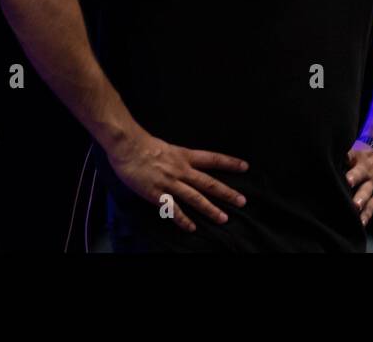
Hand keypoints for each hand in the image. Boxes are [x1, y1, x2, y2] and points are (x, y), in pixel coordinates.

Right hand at [104, 129, 249, 232]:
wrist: (127, 146)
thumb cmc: (143, 144)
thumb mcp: (168, 147)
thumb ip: (177, 157)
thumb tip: (186, 163)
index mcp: (184, 156)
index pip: (212, 159)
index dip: (229, 163)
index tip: (245, 167)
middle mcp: (182, 170)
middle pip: (209, 183)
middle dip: (227, 193)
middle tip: (242, 201)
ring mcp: (170, 183)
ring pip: (196, 198)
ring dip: (211, 209)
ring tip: (223, 218)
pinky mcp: (157, 194)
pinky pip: (173, 209)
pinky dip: (183, 220)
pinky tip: (191, 228)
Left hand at [345, 140, 372, 226]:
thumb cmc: (361, 158)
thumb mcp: (354, 152)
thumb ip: (343, 155)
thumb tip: (323, 156)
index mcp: (359, 160)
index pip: (352, 157)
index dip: (347, 160)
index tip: (344, 169)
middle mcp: (367, 172)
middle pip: (361, 175)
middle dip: (355, 179)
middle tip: (349, 184)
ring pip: (367, 193)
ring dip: (362, 200)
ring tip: (356, 207)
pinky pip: (372, 206)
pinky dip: (366, 215)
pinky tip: (361, 223)